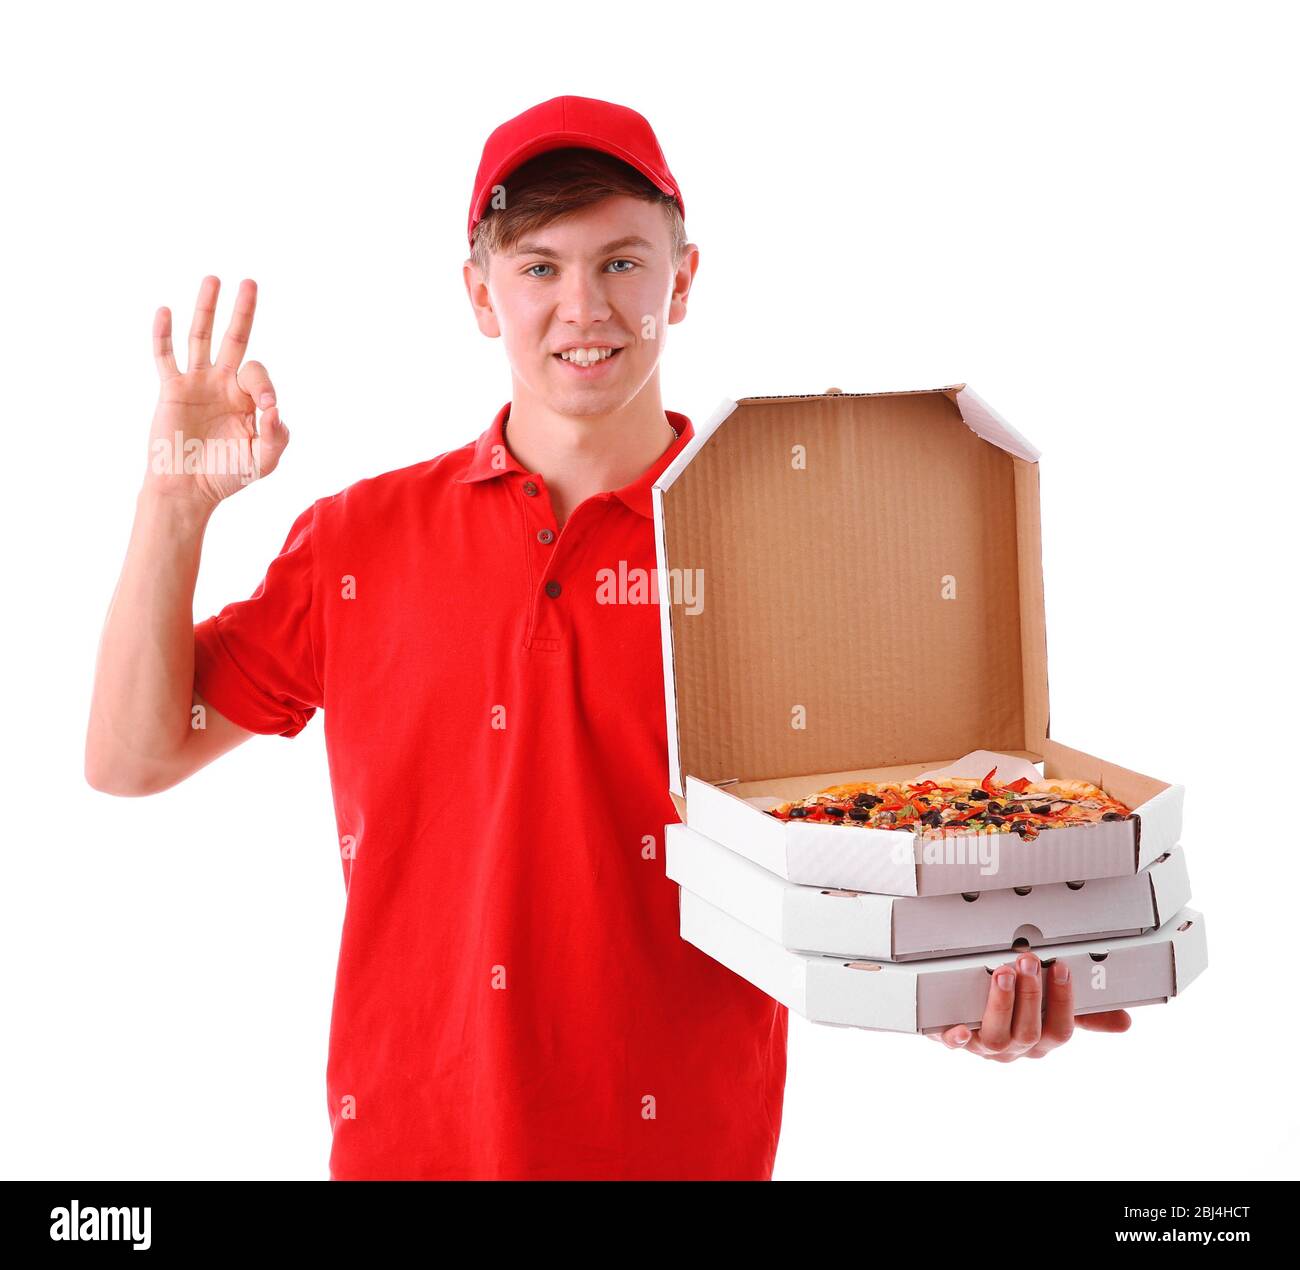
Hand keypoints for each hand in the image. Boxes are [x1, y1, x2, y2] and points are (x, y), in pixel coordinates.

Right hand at [145, 275, 287, 505]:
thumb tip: (274, 409)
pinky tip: (165, 311)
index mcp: (248, 399)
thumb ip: (277, 436)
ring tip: (213, 279)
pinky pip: (166, 356)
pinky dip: (164, 335)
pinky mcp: (171, 389)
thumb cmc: (226, 476)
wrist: (188, 489)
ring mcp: (196, 383)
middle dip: (243, 312)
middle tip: (250, 283)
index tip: (265, 407)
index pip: (259, 375)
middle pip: (235, 339)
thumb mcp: (263, 461)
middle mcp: (223, 385)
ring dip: (207, 309)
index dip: (265, 385)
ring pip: (201, 338)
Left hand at [927, 949, 1131, 1060]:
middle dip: (1031, 994)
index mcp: (1041, 1040)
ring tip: (1002, 974)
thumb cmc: (1014, 1016)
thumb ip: (1083, 1015)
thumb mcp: (1051, 1013)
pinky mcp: (956, 1040)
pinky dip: (957, 1038)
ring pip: (998, 1036)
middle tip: (1028, 961)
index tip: (1061, 968)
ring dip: (1002, 1003)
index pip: (1061, 1029)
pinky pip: (956, 1045)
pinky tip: (960, 1028)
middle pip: (1030, 1031)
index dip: (1063, 1000)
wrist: (967, 1024)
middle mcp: (1016, 1048)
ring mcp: (986, 1047)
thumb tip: (1124, 1021)